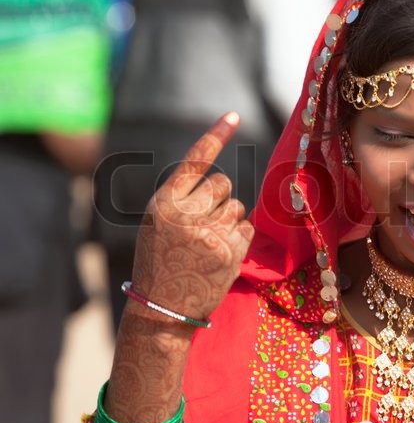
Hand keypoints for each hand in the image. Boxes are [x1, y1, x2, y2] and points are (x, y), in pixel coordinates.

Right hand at [130, 112, 254, 323]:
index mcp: (163, 203)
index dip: (215, 136)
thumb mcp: (157, 223)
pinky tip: (219, 254)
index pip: (195, 161)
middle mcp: (185, 215)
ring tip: (207, 243)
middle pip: (222, 182)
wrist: (161, 307)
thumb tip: (221, 179)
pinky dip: (238, 238)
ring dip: (228, 219)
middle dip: (218, 198)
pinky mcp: (229, 252)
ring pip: (237, 205)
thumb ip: (181, 198)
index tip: (234, 115)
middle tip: (202, 222)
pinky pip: (246, 228)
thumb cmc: (160, 260)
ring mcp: (209, 233)